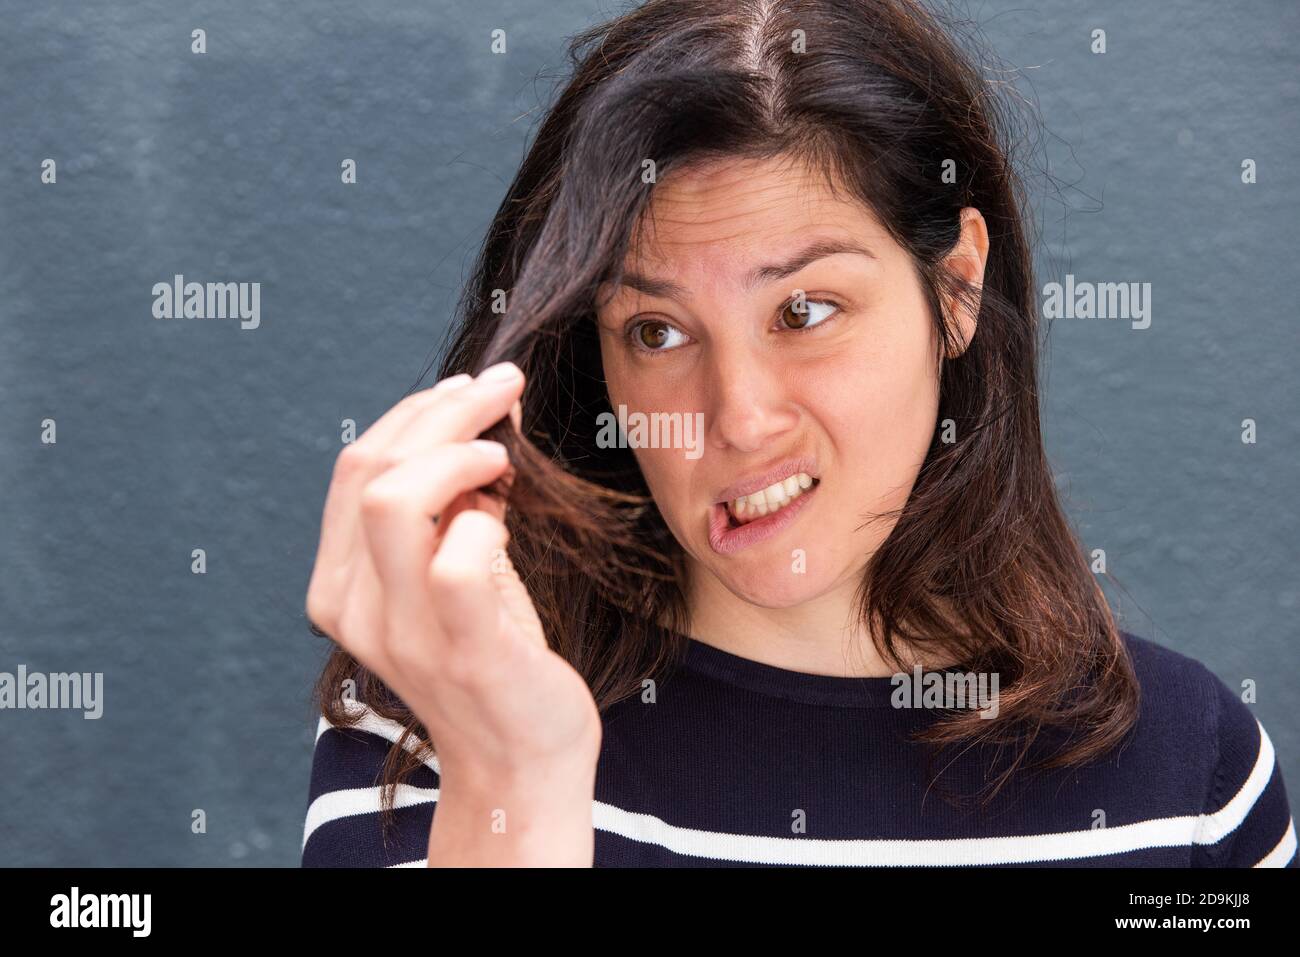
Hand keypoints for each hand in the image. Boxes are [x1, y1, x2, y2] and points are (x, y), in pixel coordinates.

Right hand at [306, 362, 602, 780]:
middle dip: (443, 410)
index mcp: (339, 586)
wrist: (519, 760)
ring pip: (392, 501)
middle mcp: (354, 609)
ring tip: (503, 455)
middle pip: (370, 470)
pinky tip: (505, 521)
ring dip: (458, 452)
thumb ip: (450, 505)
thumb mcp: (454, 570)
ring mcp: (403, 634)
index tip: (469, 388)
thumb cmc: (493, 655)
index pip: (353, 469)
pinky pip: (455, 561)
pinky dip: (485, 522)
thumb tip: (480, 415)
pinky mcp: (461, 652)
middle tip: (503, 387)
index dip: (413, 413)